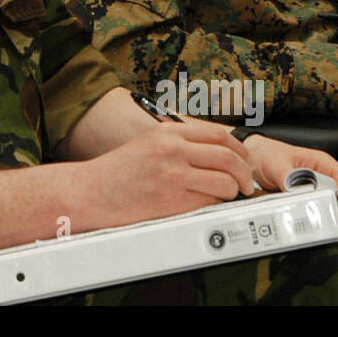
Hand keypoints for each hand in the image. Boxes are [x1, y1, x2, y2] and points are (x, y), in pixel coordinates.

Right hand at [80, 120, 254, 227]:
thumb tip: (214, 152)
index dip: (238, 148)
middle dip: (243, 172)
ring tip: (228, 195)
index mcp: (167, 132)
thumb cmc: (117, 171)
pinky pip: (209, 201)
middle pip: (227, 156)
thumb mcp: (147, 143)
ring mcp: (173, 175)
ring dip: (232, 191)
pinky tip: (209, 203)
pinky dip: (215, 204)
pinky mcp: (173, 200)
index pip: (218, 134)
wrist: (91, 191)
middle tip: (246, 183)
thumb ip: (179, 143)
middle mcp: (172, 149)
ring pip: (224, 181)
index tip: (242, 159)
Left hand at [241, 134, 337, 226]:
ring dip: (323, 223)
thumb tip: (297, 193)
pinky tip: (302, 228)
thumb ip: (287, 178)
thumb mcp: (277, 163)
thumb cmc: (266, 154)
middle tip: (328, 230)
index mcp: (324, 165)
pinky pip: (311, 216)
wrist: (250, 160)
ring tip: (315, 231)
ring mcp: (313, 193)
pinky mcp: (303, 204)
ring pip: (328, 212)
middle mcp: (322, 180)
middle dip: (337, 218)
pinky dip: (308, 224)